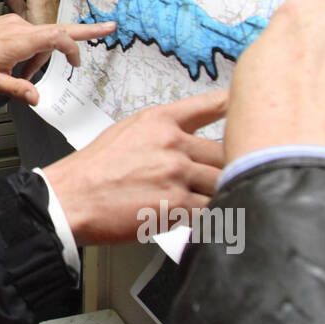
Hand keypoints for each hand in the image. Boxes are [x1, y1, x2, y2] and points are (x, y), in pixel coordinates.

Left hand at [0, 14, 115, 103]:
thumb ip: (17, 89)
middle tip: (110, 27)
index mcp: (20, 41)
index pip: (57, 37)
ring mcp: (16, 23)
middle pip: (60, 28)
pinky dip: (32, 49)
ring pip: (42, 38)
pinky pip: (30, 35)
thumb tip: (37, 98)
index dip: (73, 48)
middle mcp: (21, 28)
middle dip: (86, 29)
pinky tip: (18, 64)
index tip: (78, 62)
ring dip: (42, 55)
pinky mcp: (11, 23)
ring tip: (24, 74)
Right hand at [41, 90, 226, 245]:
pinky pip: (212, 210)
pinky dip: (214, 216)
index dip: (238, 106)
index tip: (255, 107)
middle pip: (226, 151)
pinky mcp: (176, 205)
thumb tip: (186, 138)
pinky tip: (210, 218)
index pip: (211, 105)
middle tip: (236, 174)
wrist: (70, 199)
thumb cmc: (93, 170)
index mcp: (160, 120)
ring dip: (224, 193)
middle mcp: (172, 142)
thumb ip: (161, 132)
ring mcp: (176, 173)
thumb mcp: (127, 132)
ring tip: (223, 199)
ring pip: (224, 181)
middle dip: (231, 167)